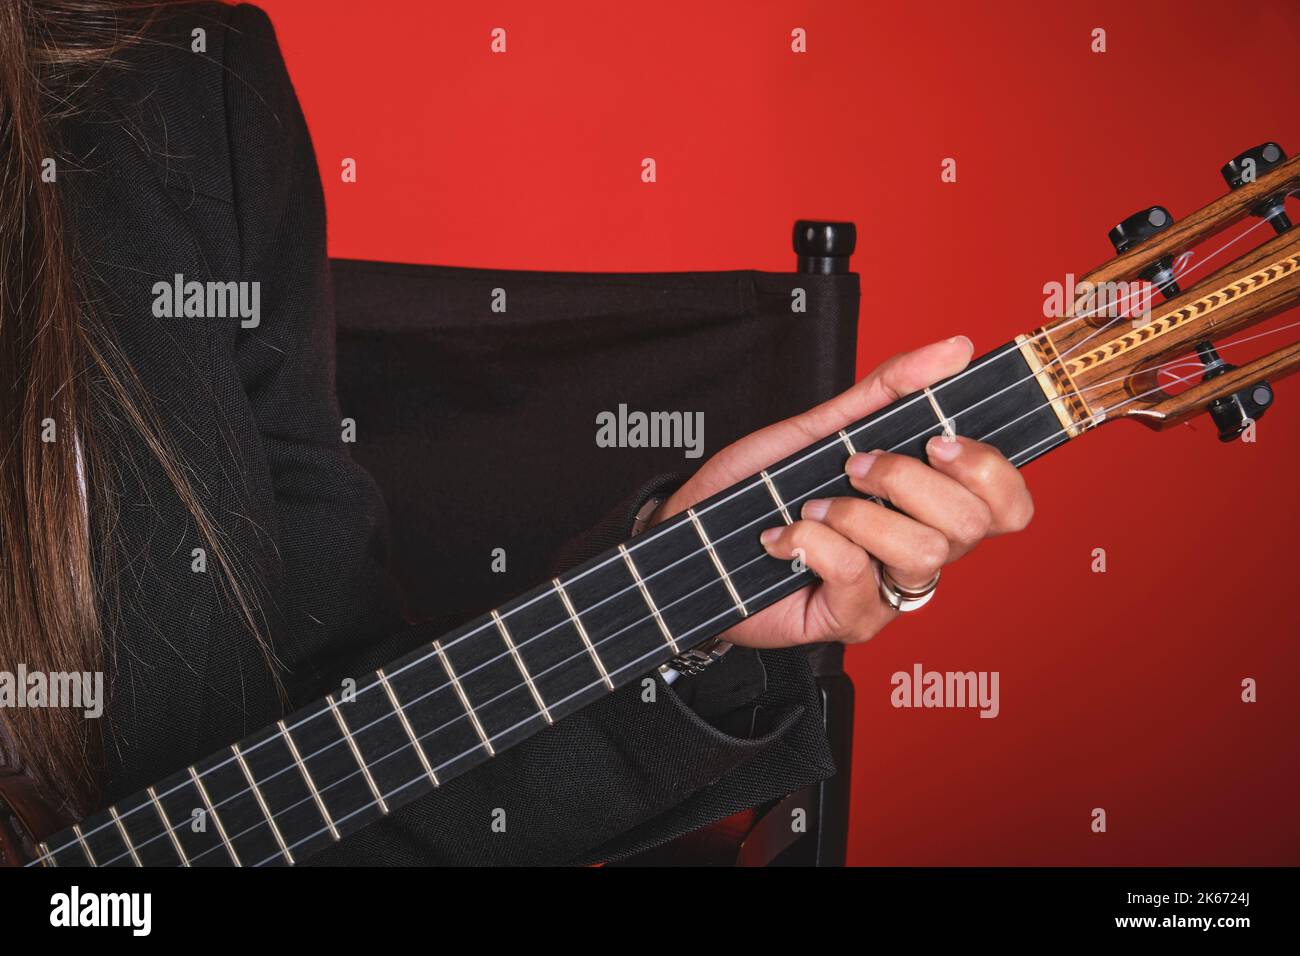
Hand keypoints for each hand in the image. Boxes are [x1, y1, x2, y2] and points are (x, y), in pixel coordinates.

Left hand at [652, 335, 1033, 648]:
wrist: (694, 535)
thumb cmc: (760, 487)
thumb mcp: (822, 425)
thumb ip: (888, 390)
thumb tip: (954, 348)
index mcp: (929, 505)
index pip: (1008, 505)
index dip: (989, 471)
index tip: (939, 438)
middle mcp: (921, 550)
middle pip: (971, 525)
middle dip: (906, 479)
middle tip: (851, 465)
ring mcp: (890, 591)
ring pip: (921, 554)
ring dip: (856, 514)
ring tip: (810, 505)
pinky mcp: (851, 621)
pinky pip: (857, 576)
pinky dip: (813, 542)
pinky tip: (783, 536)